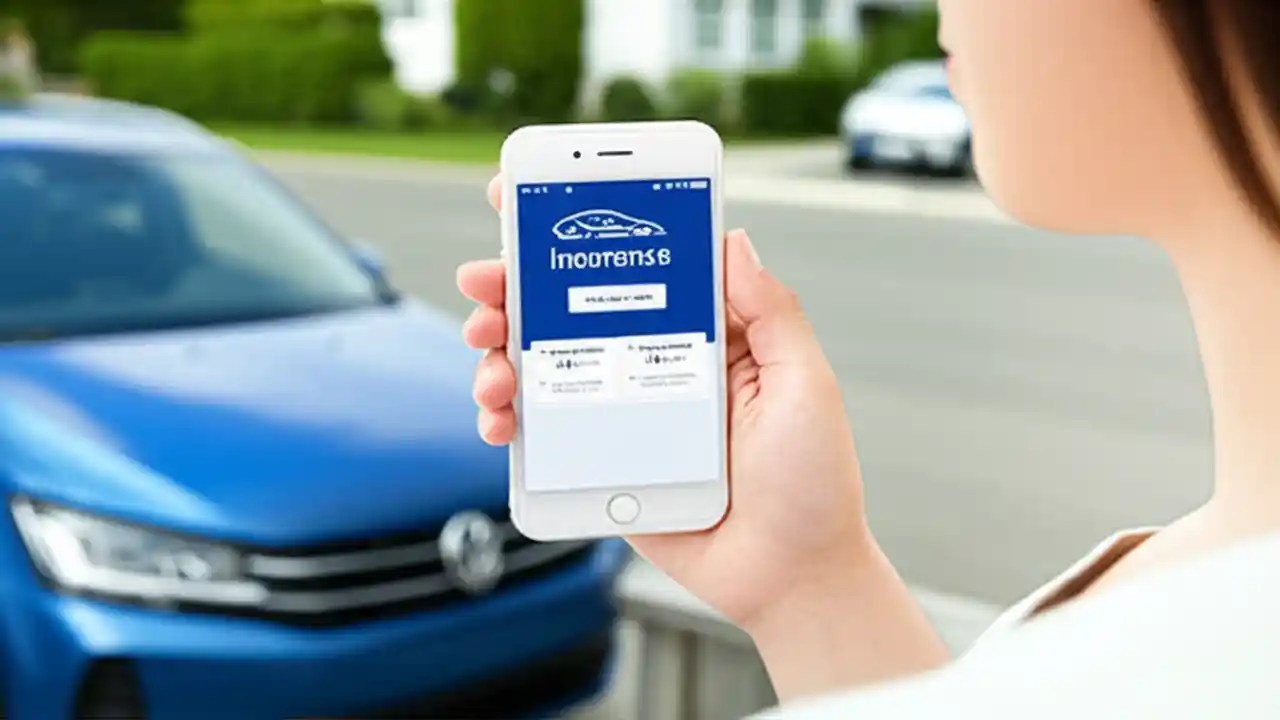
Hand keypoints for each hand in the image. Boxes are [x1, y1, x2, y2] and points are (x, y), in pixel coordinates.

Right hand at [457, 176, 869, 626]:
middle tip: (485, 281)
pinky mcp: (603, 464)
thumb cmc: (812, 484)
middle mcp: (656, 366)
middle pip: (572, 311)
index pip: (639, 268)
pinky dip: (508, 420)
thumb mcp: (804, 385)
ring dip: (501, 352)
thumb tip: (734, 240)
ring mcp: (624, 415)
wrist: (790, 579)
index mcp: (705, 337)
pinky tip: (498, 417)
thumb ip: (772, 314)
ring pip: (545, 368)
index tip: (533, 199)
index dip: (585, 233)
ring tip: (489, 356)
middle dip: (517, 288)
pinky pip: (543, 433)